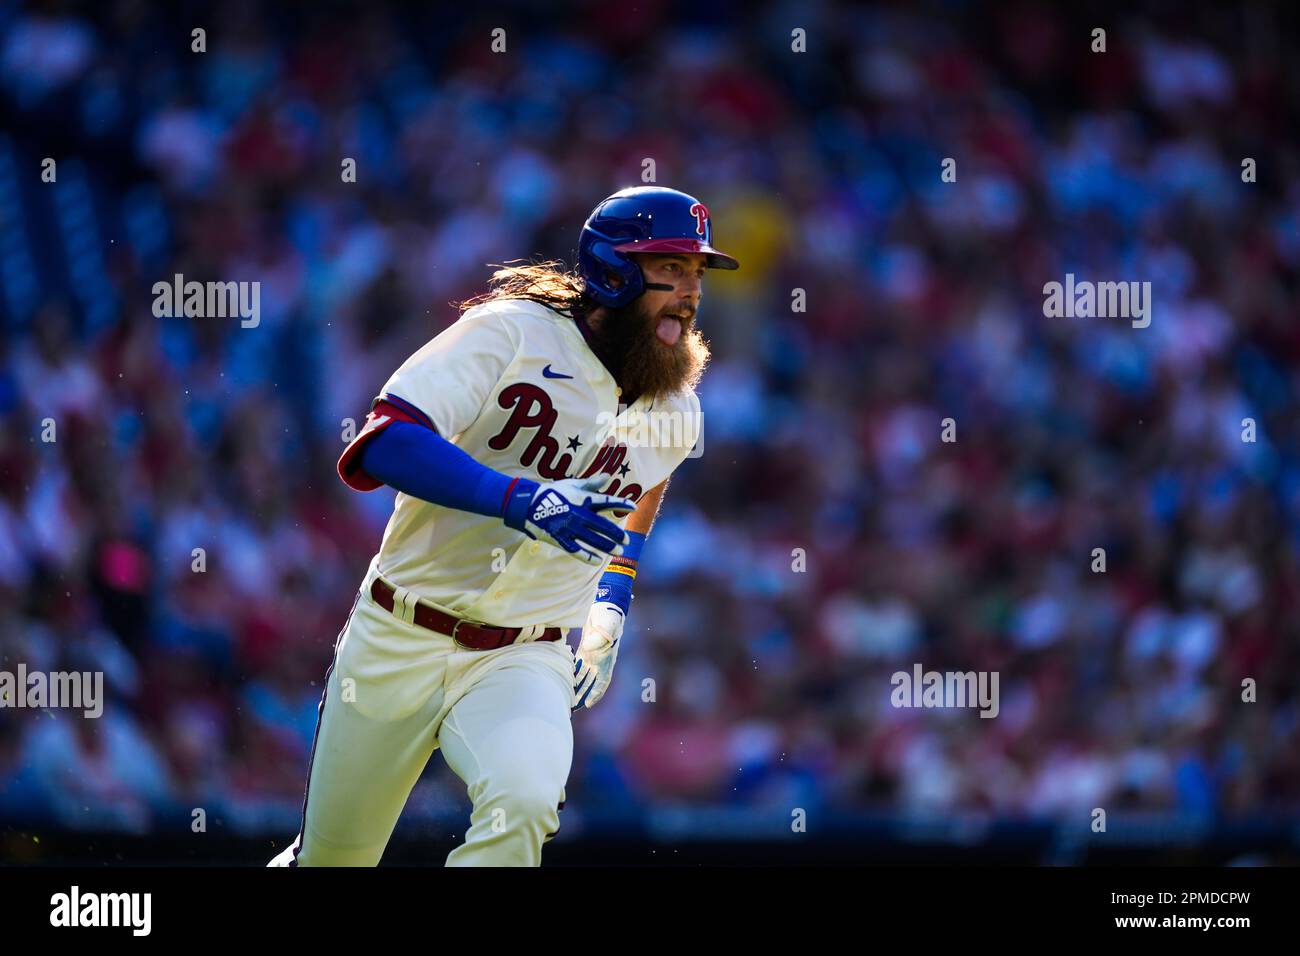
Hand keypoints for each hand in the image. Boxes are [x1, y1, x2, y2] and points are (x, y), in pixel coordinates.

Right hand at [503, 476, 633, 565]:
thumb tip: (608, 476)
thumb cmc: (552, 492)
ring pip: (592, 540)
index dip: (621, 503)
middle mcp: (578, 514)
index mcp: (582, 499)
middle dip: (616, 534)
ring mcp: (569, 528)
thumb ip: (591, 483)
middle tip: (626, 541)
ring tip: (618, 552)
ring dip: (607, 547)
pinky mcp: (559, 538)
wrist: (527, 503)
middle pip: (602, 526)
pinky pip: (575, 550)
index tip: (634, 507)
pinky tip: (598, 561)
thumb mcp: (572, 484)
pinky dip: (587, 556)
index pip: (606, 501)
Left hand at [573, 602, 624, 709]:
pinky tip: (563, 678)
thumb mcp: (607, 624)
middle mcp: (600, 658)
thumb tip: (588, 648)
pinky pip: (578, 664)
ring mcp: (593, 654)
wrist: (605, 603)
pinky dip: (572, 672)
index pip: (603, 680)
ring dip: (576, 686)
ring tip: (566, 697)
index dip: (596, 693)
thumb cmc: (609, 614)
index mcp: (607, 657)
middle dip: (583, 694)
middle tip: (571, 706)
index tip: (588, 704)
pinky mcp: (585, 647)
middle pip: (591, 681)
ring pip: (583, 675)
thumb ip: (599, 636)